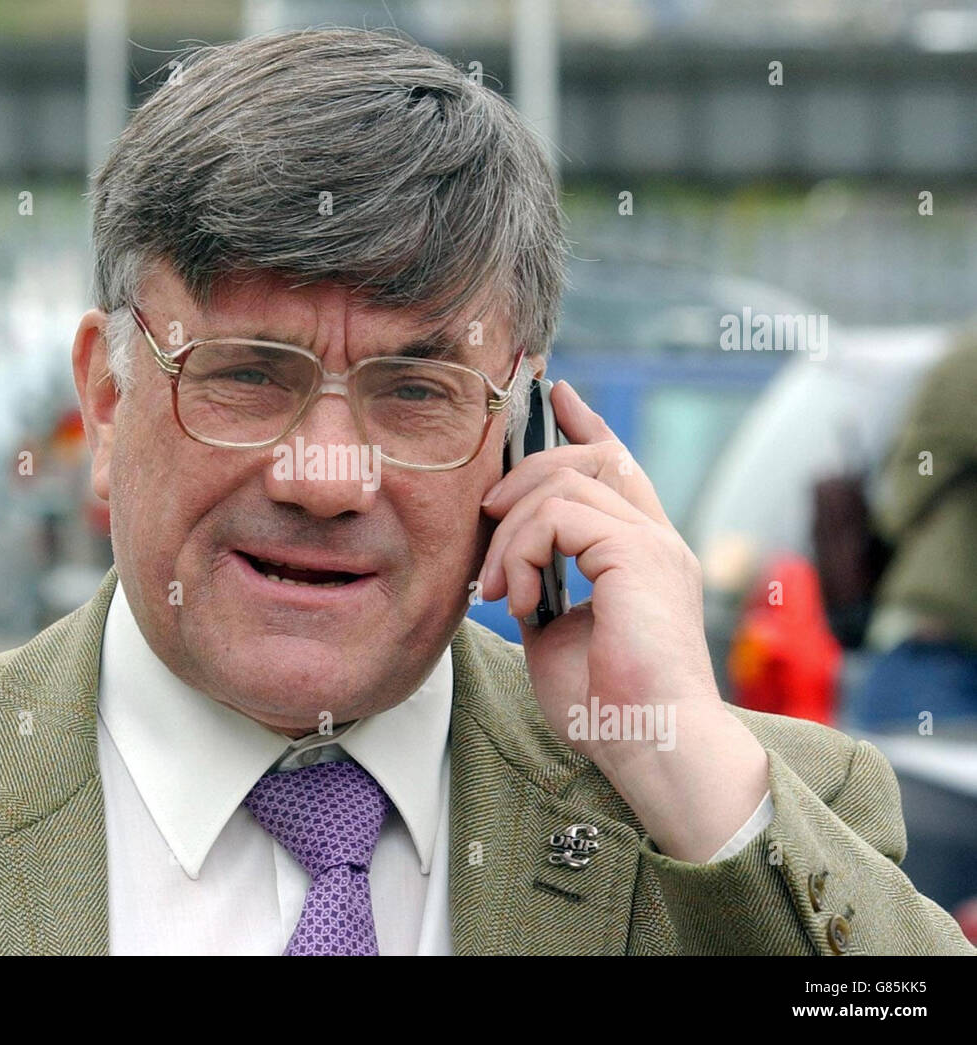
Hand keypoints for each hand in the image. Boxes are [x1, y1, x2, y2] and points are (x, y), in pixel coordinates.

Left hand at [476, 381, 768, 860]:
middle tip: (485, 521)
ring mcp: (653, 543)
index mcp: (643, 554)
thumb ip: (544, 592)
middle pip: (591, 456)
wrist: (652, 749)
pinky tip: (519, 597)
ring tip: (498, 588)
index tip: (556, 392)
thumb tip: (513, 572)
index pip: (619, 465)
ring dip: (511, 530)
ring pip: (565, 481)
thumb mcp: (560, 638)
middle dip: (524, 473)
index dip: (587, 424)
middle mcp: (656, 538)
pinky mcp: (640, 555)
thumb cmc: (610, 709)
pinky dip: (522, 550)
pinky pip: (560, 514)